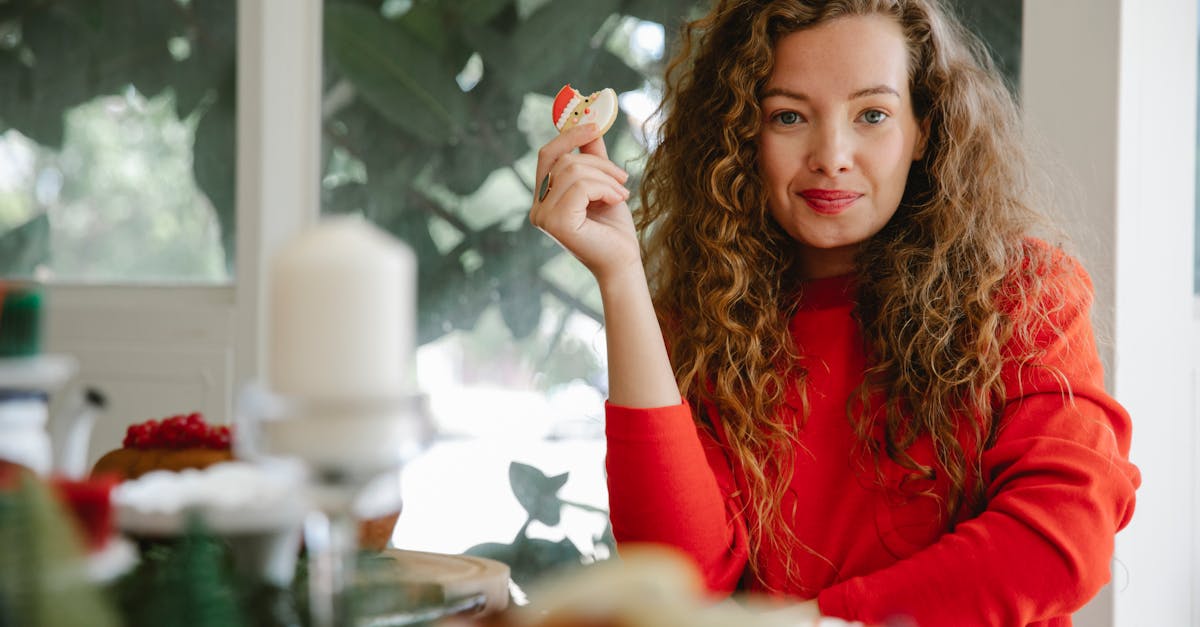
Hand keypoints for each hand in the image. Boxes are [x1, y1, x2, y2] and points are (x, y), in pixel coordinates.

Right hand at [528, 123, 639, 281]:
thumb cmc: (613, 227)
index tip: (595, 125)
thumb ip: (592, 156)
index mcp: (543, 199)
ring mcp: (543, 216)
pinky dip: (605, 188)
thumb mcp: (603, 183)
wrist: (622, 261)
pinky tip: (616, 201)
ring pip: (573, 171)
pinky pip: (581, 187)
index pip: (548, 156)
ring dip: (606, 178)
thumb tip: (591, 120)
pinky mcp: (555, 223)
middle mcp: (537, 208)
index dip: (569, 136)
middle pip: (563, 160)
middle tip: (622, 178)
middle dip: (598, 163)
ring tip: (621, 194)